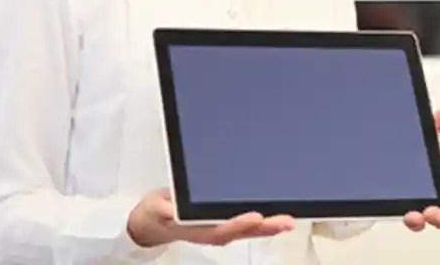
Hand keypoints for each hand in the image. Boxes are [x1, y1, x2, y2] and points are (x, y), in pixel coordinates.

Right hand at [127, 188, 294, 247]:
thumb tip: (169, 208)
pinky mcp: (222, 225)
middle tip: (285, 221)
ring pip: (247, 231)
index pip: (219, 229)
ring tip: (288, 220)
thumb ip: (162, 208)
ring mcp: (217, 230)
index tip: (256, 216)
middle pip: (240, 232)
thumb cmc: (154, 214)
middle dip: (264, 227)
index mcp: (194, 228)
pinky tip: (276, 218)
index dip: (239, 224)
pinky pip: (245, 227)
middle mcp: (209, 232)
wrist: (151, 223)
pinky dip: (263, 224)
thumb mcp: (153, 207)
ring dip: (268, 227)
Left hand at [404, 107, 439, 231]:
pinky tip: (402, 214)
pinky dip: (409, 218)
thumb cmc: (412, 139)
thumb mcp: (425, 129)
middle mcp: (435, 187)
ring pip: (426, 217)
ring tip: (413, 217)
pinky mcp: (402, 205)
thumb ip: (439, 121)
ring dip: (422, 221)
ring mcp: (419, 198)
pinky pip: (409, 216)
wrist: (380, 147)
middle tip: (432, 214)